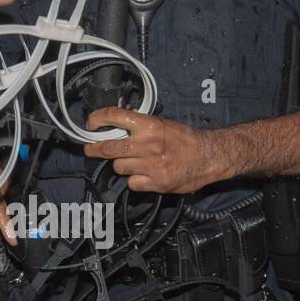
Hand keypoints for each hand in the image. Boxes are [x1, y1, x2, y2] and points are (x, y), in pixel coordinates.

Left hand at [82, 107, 225, 193]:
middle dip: (95, 149)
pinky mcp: (156, 183)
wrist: (208, 157)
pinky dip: (134, 181)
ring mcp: (151, 166)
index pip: (115, 117)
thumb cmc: (186, 140)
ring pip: (119, 167)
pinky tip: (143, 175)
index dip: (97, 119)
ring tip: (131, 162)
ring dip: (121, 165)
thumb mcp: (163, 124)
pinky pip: (132, 183)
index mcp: (150, 126)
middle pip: (109, 148)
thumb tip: (118, 123)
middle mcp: (148, 145)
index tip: (90, 124)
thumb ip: (141, 125)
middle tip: (90, 149)